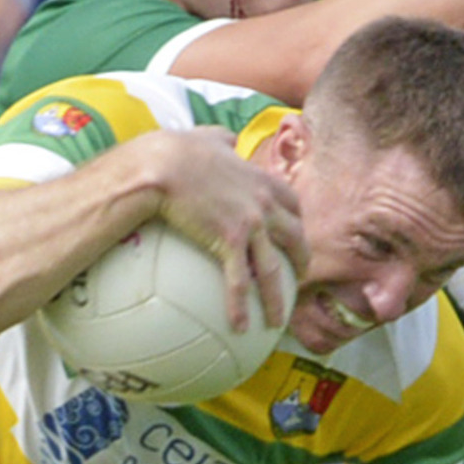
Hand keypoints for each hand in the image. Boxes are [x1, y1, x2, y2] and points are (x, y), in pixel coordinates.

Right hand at [149, 127, 306, 333]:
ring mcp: (251, 224)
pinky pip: (240, 281)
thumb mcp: (207, 137)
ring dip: (278, 299)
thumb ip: (222, 138)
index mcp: (262, 180)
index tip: (294, 238)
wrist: (162, 165)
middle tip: (299, 280)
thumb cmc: (176, 150)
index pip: (293, 205)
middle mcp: (265, 203)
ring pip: (274, 269)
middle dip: (301, 262)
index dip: (297, 223)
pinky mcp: (230, 241)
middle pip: (295, 238)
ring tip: (277, 321)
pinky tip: (238, 326)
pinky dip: (241, 306)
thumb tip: (225, 137)